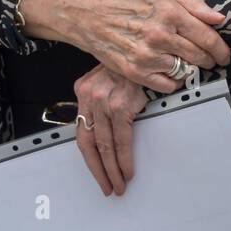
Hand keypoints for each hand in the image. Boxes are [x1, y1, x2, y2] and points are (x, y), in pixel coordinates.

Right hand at [67, 0, 230, 91]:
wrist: (91, 15)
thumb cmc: (127, 2)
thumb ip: (193, 7)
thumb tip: (219, 19)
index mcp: (169, 12)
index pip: (206, 36)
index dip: (220, 49)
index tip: (224, 55)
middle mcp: (160, 35)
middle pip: (198, 56)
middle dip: (210, 61)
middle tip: (211, 62)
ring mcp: (147, 55)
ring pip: (184, 71)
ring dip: (190, 69)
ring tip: (186, 63)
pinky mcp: (135, 72)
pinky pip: (166, 85)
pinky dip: (173, 81)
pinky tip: (169, 71)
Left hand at [73, 64, 148, 196]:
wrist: (148, 44)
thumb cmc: (133, 62)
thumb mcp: (111, 77)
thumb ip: (105, 100)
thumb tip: (110, 128)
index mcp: (84, 90)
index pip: (81, 133)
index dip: (89, 158)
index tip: (97, 172)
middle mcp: (90, 95)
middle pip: (89, 143)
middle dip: (98, 170)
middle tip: (107, 186)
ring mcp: (104, 100)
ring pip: (104, 146)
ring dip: (112, 170)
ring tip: (119, 184)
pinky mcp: (121, 104)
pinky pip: (122, 139)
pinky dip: (124, 159)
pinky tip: (128, 170)